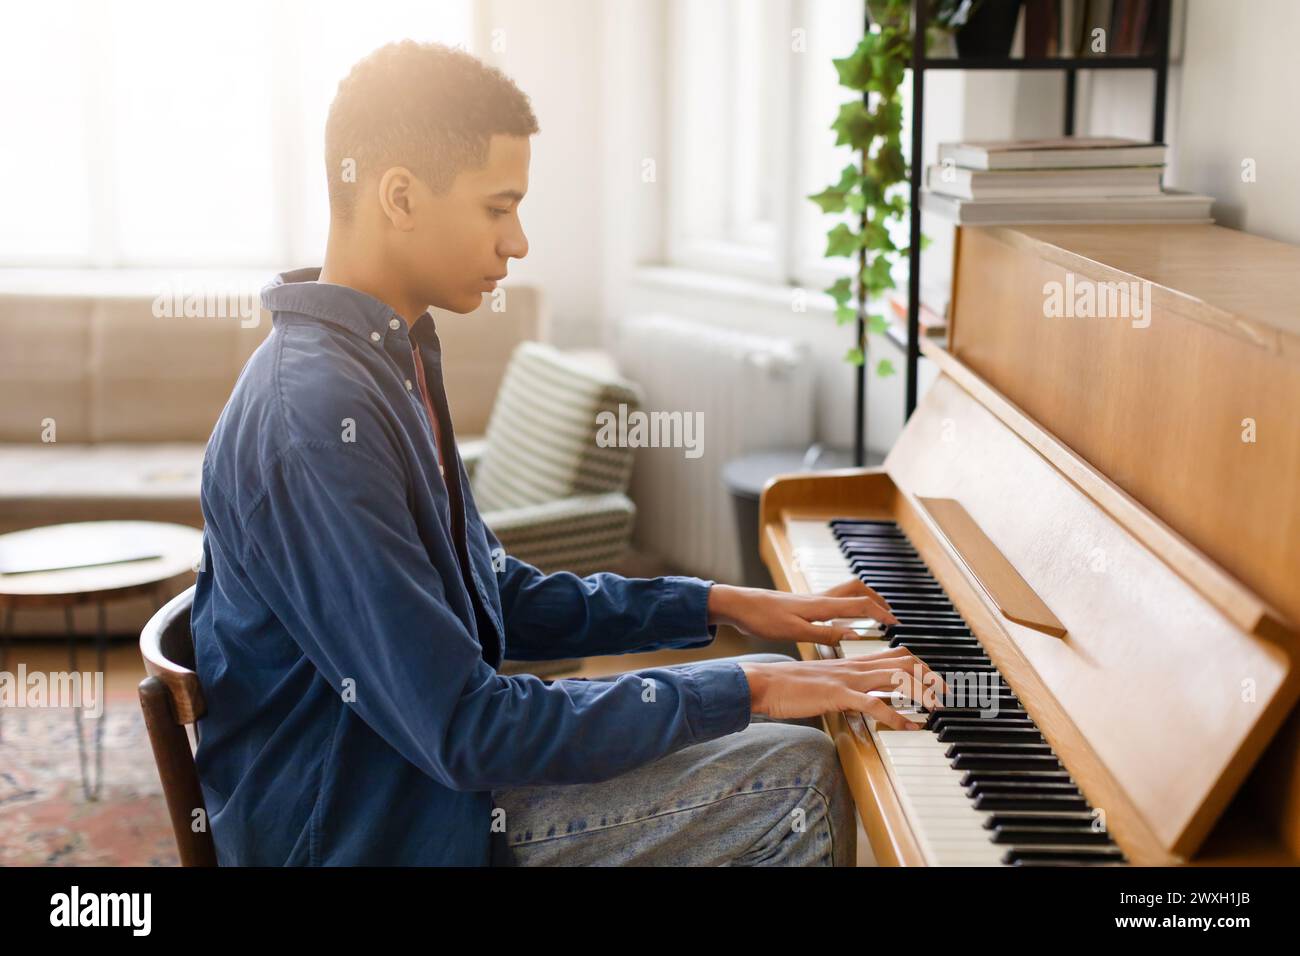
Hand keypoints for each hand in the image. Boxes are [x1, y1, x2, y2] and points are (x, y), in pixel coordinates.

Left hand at [706, 577, 896, 645]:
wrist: (738, 605)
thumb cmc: (762, 619)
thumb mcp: (795, 632)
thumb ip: (826, 634)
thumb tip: (856, 635)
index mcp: (821, 606)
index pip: (861, 605)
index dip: (882, 613)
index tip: (897, 624)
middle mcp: (819, 599)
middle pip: (857, 590)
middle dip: (878, 599)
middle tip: (891, 615)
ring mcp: (811, 599)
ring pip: (846, 592)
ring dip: (864, 599)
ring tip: (875, 613)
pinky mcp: (802, 603)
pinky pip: (834, 599)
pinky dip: (847, 605)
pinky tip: (844, 618)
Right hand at [738, 647, 945, 729]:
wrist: (765, 682)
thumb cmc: (788, 685)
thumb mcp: (822, 683)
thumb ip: (844, 688)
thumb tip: (859, 701)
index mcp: (851, 661)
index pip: (895, 655)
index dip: (920, 665)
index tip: (934, 680)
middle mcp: (855, 665)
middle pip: (904, 662)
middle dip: (930, 676)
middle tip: (946, 694)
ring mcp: (848, 678)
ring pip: (896, 678)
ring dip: (921, 693)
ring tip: (936, 708)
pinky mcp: (839, 694)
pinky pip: (876, 704)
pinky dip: (898, 716)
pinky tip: (910, 726)